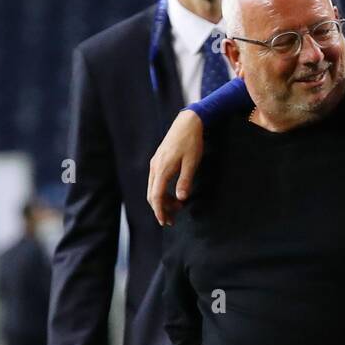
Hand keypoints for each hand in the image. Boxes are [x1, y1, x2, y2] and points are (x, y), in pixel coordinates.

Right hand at [147, 109, 203, 226]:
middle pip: (152, 194)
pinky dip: (162, 192)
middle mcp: (155, 167)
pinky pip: (156, 181)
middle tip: (173, 220)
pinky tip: (173, 194)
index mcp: (162, 169)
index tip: (164, 222)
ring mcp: (155, 164)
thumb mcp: (192, 163)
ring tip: (177, 207)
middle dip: (161, 209)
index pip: (156, 195)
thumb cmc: (191, 142)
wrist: (188, 123)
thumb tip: (180, 199)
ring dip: (163, 201)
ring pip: (153, 189)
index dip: (159, 211)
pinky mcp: (158, 161)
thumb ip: (185, 181)